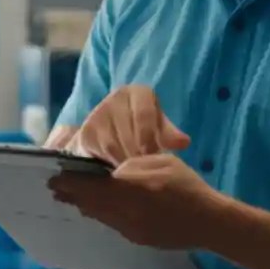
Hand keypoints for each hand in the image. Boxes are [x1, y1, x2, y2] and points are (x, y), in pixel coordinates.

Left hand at [48, 154, 223, 249]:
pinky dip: (101, 215)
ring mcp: (130, 229)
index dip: (71, 183)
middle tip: (56, 189)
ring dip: (85, 206)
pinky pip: (112, 224)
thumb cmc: (185, 186)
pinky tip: (100, 210)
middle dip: (72, 196)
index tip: (54, 179)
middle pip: (90, 204)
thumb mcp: (159, 162)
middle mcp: (123, 213)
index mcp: (128, 190)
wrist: (208, 221)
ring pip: (99, 216)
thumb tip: (114, 173)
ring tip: (72, 200)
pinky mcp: (138, 238)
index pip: (90, 187)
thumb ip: (133, 166)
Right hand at [74, 85, 190, 164]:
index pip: (144, 113)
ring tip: (134, 175)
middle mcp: (116, 98)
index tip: (152, 155)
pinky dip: (110, 164)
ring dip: (124, 162)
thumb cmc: (143, 129)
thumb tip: (183, 142)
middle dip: (138, 154)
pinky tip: (118, 173)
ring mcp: (98, 114)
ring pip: (113, 144)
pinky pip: (100, 152)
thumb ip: (170, 134)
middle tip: (145, 172)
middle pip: (128, 131)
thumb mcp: (159, 129)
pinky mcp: (86, 132)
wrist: (112, 133)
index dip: (148, 136)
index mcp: (139, 93)